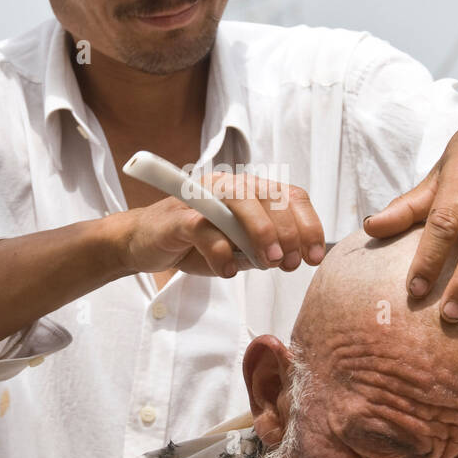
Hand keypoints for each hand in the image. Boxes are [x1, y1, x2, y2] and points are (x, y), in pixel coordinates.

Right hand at [118, 172, 326, 277]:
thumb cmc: (194, 243)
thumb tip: (297, 257)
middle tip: (290, 264)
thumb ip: (262, 248)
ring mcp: (203, 198)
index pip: (290, 197)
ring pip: (244, 203)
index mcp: (248, 191)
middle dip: (289, 233)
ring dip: (263, 235)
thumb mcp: (237, 248)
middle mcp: (229, 185)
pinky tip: (226, 271)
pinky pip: (207, 231)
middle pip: (272, 198)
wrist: (142, 242)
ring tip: (269, 264)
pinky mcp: (180, 217)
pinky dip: (221, 254)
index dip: (309, 225)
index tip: (315, 257)